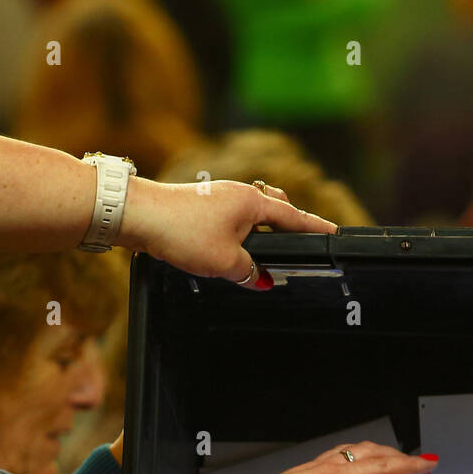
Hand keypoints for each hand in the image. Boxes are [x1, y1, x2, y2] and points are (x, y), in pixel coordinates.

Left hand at [119, 178, 335, 284]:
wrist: (139, 215)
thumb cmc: (182, 231)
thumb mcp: (225, 262)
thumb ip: (250, 272)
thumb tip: (260, 279)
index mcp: (253, 202)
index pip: (293, 217)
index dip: (314, 228)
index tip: (334, 233)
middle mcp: (238, 194)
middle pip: (275, 211)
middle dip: (289, 229)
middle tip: (299, 248)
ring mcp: (218, 198)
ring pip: (251, 217)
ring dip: (260, 236)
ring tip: (261, 260)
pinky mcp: (201, 207)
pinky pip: (232, 221)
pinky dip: (239, 237)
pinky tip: (230, 254)